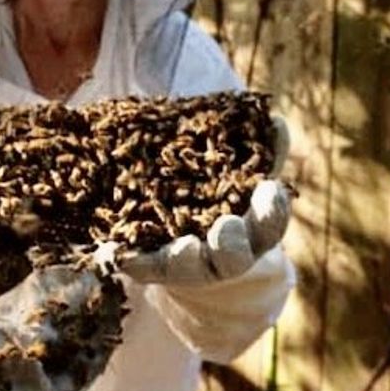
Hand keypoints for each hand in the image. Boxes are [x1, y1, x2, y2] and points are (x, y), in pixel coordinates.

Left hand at [114, 114, 292, 286]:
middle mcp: (218, 257)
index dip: (272, 210)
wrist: (188, 250)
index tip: (271, 188)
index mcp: (249, 235)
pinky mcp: (145, 267)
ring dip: (182, 256)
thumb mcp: (243, 181)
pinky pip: (136, 265)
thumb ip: (263, 156)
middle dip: (232, 242)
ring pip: (184, 266)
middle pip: (232, 257)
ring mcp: (182, 267)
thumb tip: (276, 123)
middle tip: (227, 225)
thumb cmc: (223, 204)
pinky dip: (126, 259)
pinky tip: (113, 251)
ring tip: (182, 245)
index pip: (268, 226)